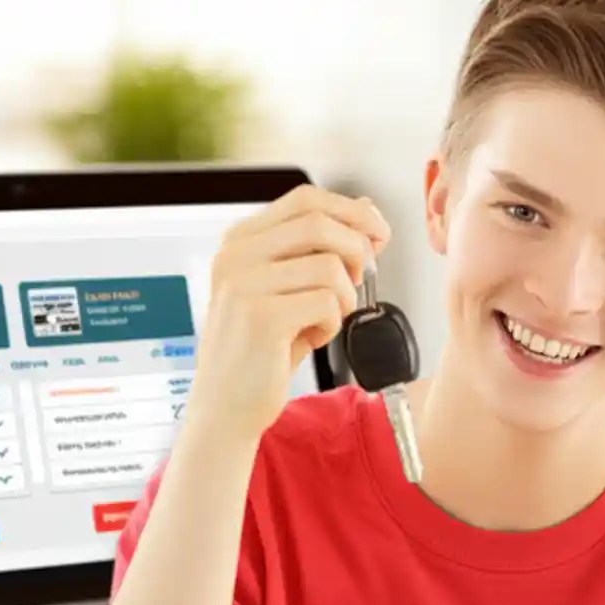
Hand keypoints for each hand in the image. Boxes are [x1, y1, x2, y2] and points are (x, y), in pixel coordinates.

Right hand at [185, 184, 390, 441]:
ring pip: (330, 265)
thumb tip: (367, 208)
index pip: (306, 199)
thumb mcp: (289, 288)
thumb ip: (320, 247)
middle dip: (357, 249)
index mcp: (240, 240)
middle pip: (320, 222)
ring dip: (345, 296)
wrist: (226, 405)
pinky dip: (332, 322)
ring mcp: (245, 284)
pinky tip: (311, 338)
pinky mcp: (261, 316)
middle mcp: (236, 255)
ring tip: (325, 319)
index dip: (351, 211)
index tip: (378, 233)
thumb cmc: (261, 347)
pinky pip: (327, 302)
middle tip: (360, 280)